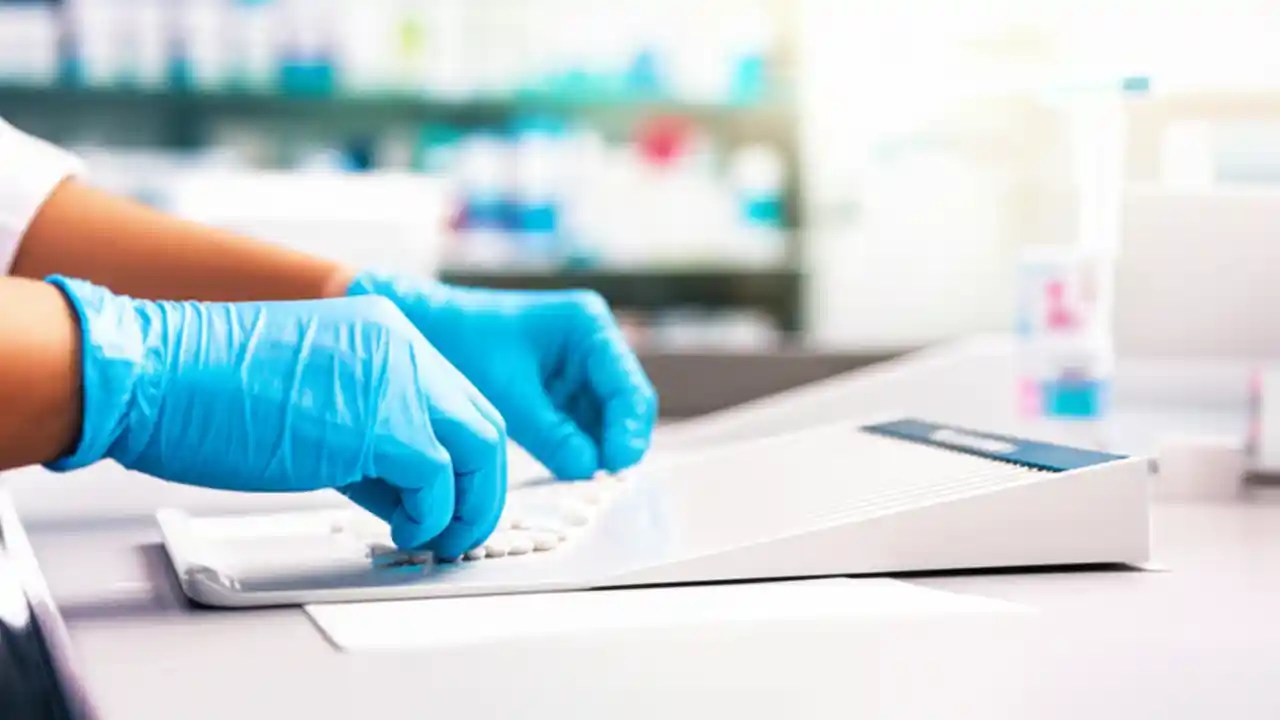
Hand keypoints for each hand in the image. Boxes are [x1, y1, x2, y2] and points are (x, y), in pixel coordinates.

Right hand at [46, 276, 505, 557]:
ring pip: (479, 449)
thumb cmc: (206, 393)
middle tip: (461, 527)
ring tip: (441, 540)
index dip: (459, 458)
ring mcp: (398, 381)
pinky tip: (406, 535)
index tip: (448, 498)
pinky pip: (438, 481)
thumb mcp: (310, 407)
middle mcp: (402, 349)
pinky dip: (431, 517)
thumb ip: (367, 441)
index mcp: (384, 335)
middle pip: (481, 423)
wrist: (154, 375)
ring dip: (470, 506)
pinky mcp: (384, 425)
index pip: (454, 399)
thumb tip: (405, 495)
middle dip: (482, 485)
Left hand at [350, 273, 657, 479]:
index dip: (629, 431)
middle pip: (628, 403)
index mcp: (588, 327)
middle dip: (618, 442)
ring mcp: (582, 365)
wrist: (427, 331)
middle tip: (604, 481)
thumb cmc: (465, 350)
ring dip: (601, 448)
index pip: (628, 387)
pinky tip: (570, 469)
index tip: (614, 467)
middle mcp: (594, 342)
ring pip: (610, 417)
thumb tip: (591, 471)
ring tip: (586, 480)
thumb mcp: (511, 398)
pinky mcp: (566, 386)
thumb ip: (555, 436)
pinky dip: (582, 446)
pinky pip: (586, 422)